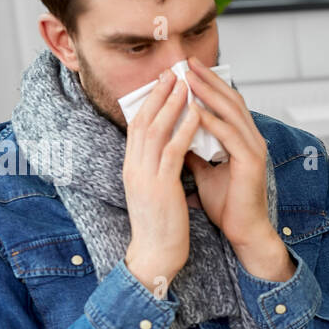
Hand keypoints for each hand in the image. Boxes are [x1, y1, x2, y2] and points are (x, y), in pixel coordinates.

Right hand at [122, 69, 200, 294]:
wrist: (155, 256)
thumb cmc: (160, 226)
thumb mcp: (154, 191)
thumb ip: (157, 169)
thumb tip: (169, 150)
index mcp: (131, 168)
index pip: (137, 126)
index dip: (149, 102)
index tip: (163, 84)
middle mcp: (134, 167)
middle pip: (143, 121)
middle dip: (158, 94)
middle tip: (172, 72)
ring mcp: (145, 176)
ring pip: (156, 130)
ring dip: (171, 103)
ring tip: (185, 83)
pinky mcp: (161, 187)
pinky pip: (173, 150)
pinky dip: (184, 128)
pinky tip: (197, 113)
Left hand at [182, 56, 274, 248]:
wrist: (243, 231)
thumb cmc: (228, 204)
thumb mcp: (204, 172)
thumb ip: (194, 152)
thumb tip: (176, 137)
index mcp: (243, 140)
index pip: (226, 104)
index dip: (208, 84)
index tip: (187, 70)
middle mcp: (252, 139)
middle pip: (231, 100)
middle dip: (208, 79)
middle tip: (187, 62)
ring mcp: (255, 149)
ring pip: (231, 112)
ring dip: (208, 93)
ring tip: (188, 78)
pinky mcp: (251, 161)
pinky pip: (229, 134)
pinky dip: (211, 121)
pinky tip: (194, 110)